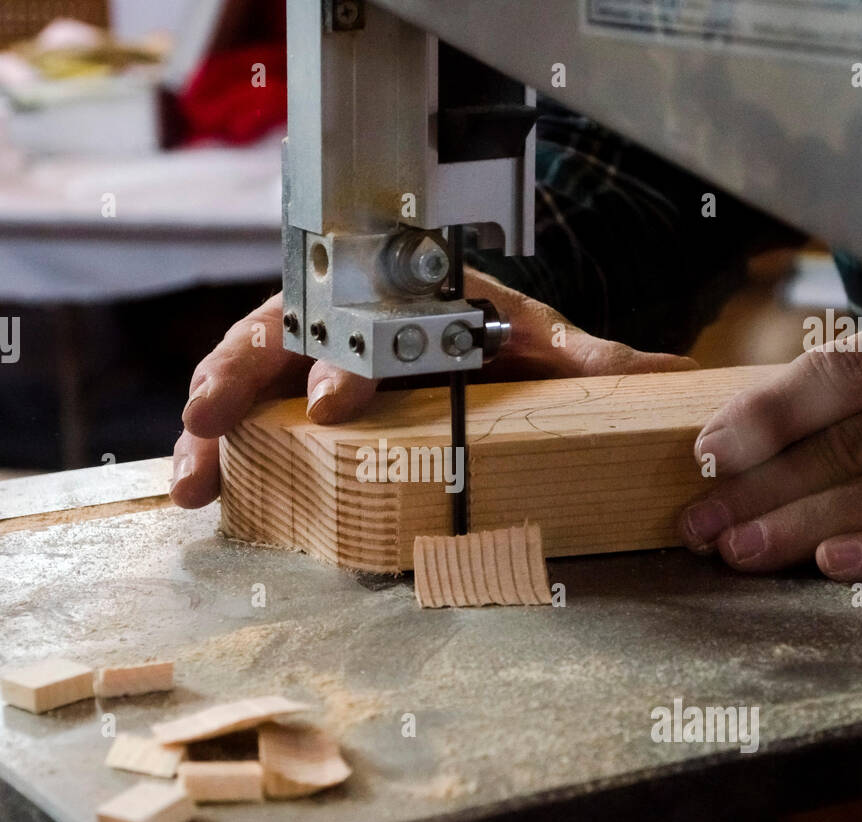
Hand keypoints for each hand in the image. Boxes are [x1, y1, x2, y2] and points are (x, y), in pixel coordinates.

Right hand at [170, 269, 695, 507]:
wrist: (457, 321)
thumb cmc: (489, 328)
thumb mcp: (538, 342)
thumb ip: (589, 364)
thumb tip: (669, 381)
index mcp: (403, 295)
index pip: (366, 321)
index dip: (347, 360)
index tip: (331, 402)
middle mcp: (343, 311)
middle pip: (280, 332)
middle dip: (242, 376)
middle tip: (211, 417)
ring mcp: (305, 346)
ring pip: (242, 365)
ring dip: (210, 419)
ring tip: (192, 473)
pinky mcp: (284, 382)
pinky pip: (239, 403)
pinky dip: (215, 442)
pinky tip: (200, 486)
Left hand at [677, 331, 861, 579]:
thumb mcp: (856, 374)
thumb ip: (795, 399)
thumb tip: (714, 450)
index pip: (836, 374)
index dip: (770, 414)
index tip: (709, 453)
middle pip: (843, 445)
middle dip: (762, 490)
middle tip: (701, 525)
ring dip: (800, 525)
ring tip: (740, 549)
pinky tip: (829, 560)